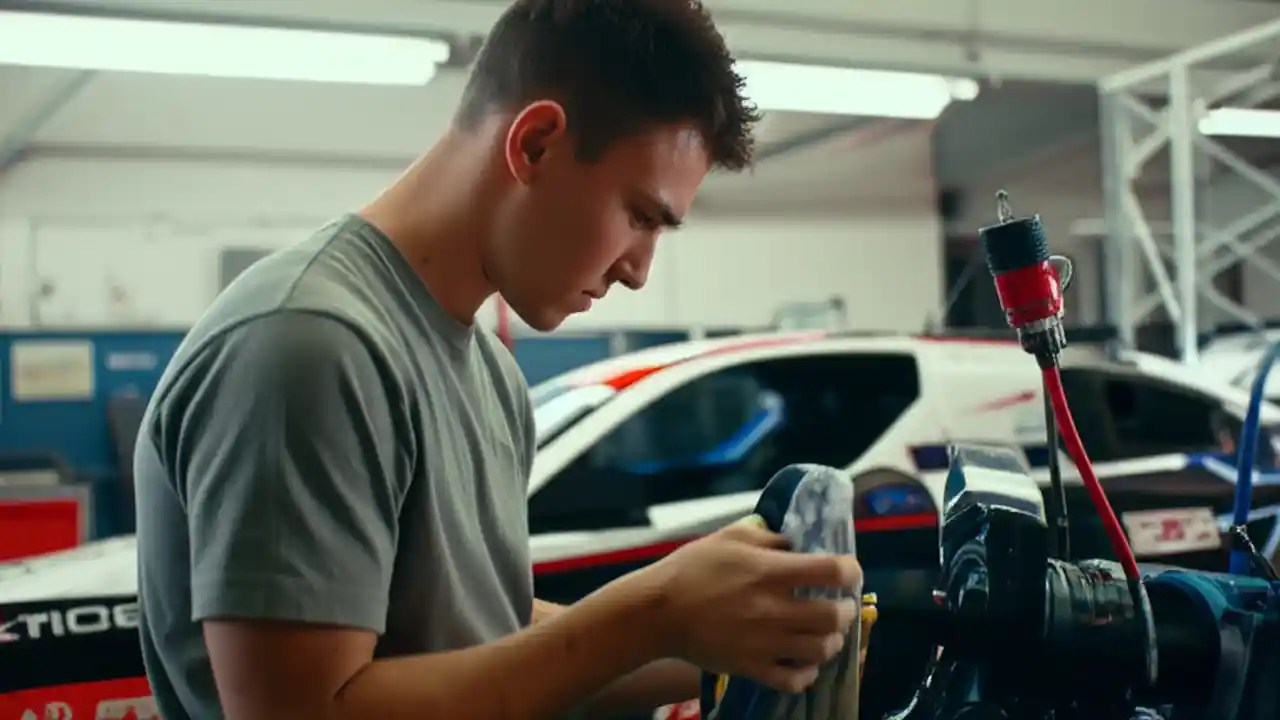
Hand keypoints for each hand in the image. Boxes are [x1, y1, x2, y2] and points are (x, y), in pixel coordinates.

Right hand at [635, 516, 862, 692]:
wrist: (657, 612)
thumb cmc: (692, 568)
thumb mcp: (730, 537)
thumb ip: (769, 537)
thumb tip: (798, 543)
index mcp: (768, 571)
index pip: (831, 571)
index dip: (849, 569)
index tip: (847, 571)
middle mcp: (772, 608)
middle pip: (834, 616)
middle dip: (845, 609)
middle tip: (838, 605)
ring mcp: (763, 642)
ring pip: (821, 650)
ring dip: (830, 641)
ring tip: (824, 634)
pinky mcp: (751, 667)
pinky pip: (795, 679)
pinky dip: (807, 672)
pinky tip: (803, 661)